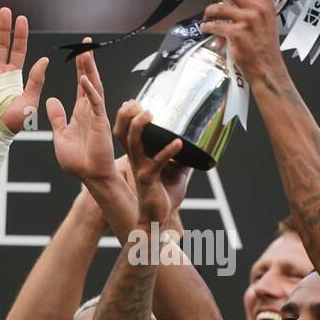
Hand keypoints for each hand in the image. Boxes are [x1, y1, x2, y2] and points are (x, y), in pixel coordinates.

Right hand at [0, 7, 48, 134]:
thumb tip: (45, 59)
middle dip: (4, 28)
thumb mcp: (29, 100)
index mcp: (13, 76)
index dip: (19, 35)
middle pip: (2, 45)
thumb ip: (36, 80)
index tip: (22, 19)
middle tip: (5, 11)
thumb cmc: (12, 123)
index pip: (17, 50)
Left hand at [49, 41, 116, 183]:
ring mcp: (97, 115)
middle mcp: (91, 110)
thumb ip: (57, 118)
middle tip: (86, 42)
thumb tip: (51, 100)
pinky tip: (84, 78)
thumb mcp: (60, 135)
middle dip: (87, 61)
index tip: (80, 51)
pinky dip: (90, 90)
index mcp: (81, 112)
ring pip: (94, 87)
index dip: (80, 67)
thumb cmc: (78, 161)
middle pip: (89, 80)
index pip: (81, 84)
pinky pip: (95, 103)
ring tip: (87, 52)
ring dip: (90, 69)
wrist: (90, 177)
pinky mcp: (100, 123)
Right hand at [120, 103, 182, 226]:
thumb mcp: (175, 172)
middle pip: (124, 133)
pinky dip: (168, 152)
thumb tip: (195, 146)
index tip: (132, 101)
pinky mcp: (149, 179)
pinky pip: (158, 162)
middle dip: (127, 116)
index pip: (126, 132)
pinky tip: (179, 143)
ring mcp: (141, 168)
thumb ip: (181, 158)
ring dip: (141, 127)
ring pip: (135, 143)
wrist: (157, 218)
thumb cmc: (163, 196)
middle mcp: (136, 160)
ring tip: (150, 113)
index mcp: (138, 156)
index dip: (126, 117)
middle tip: (135, 101)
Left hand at [200, 0, 285, 84]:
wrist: (268, 70)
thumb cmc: (266, 49)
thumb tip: (236, 3)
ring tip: (207, 18)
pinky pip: (215, 26)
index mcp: (267, 5)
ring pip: (219, 8)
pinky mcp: (235, 34)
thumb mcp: (268, 23)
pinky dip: (207, 28)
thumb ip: (256, 10)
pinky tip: (206, 30)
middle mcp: (257, 10)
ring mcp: (246, 22)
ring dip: (209, 12)